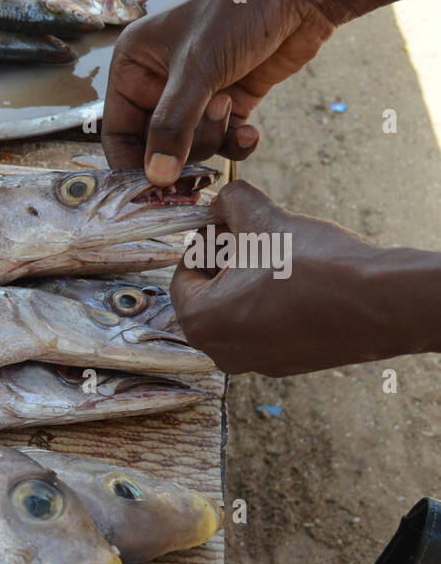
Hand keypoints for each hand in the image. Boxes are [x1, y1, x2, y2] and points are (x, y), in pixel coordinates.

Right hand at [102, 0, 337, 183]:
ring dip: (215, 139)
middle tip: (209, 134)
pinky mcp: (229, 101)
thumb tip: (156, 177)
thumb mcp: (197, 69)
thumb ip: (172, 127)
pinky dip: (237, 142)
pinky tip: (252, 132)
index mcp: (134, 66)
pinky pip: (223, 140)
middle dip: (185, 147)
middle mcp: (159, 82)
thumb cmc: (238, 10)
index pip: (119, 133)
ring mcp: (195, 94)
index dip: (133, 164)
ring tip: (232, 108)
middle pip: (157, 146)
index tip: (153, 189)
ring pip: (192, 146)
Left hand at [170, 182, 388, 376]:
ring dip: (249, 279)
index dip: (205, 242)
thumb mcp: (262, 218)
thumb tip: (222, 199)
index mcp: (200, 321)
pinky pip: (264, 327)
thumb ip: (231, 202)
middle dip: (226, 261)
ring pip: (236, 310)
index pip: (184, 273)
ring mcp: (253, 363)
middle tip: (253, 235)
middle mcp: (220, 351)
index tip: (229, 225)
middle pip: (208, 294)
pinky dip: (272, 302)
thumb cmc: (313, 264)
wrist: (379, 303)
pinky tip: (300, 281)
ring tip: (278, 254)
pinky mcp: (285, 364)